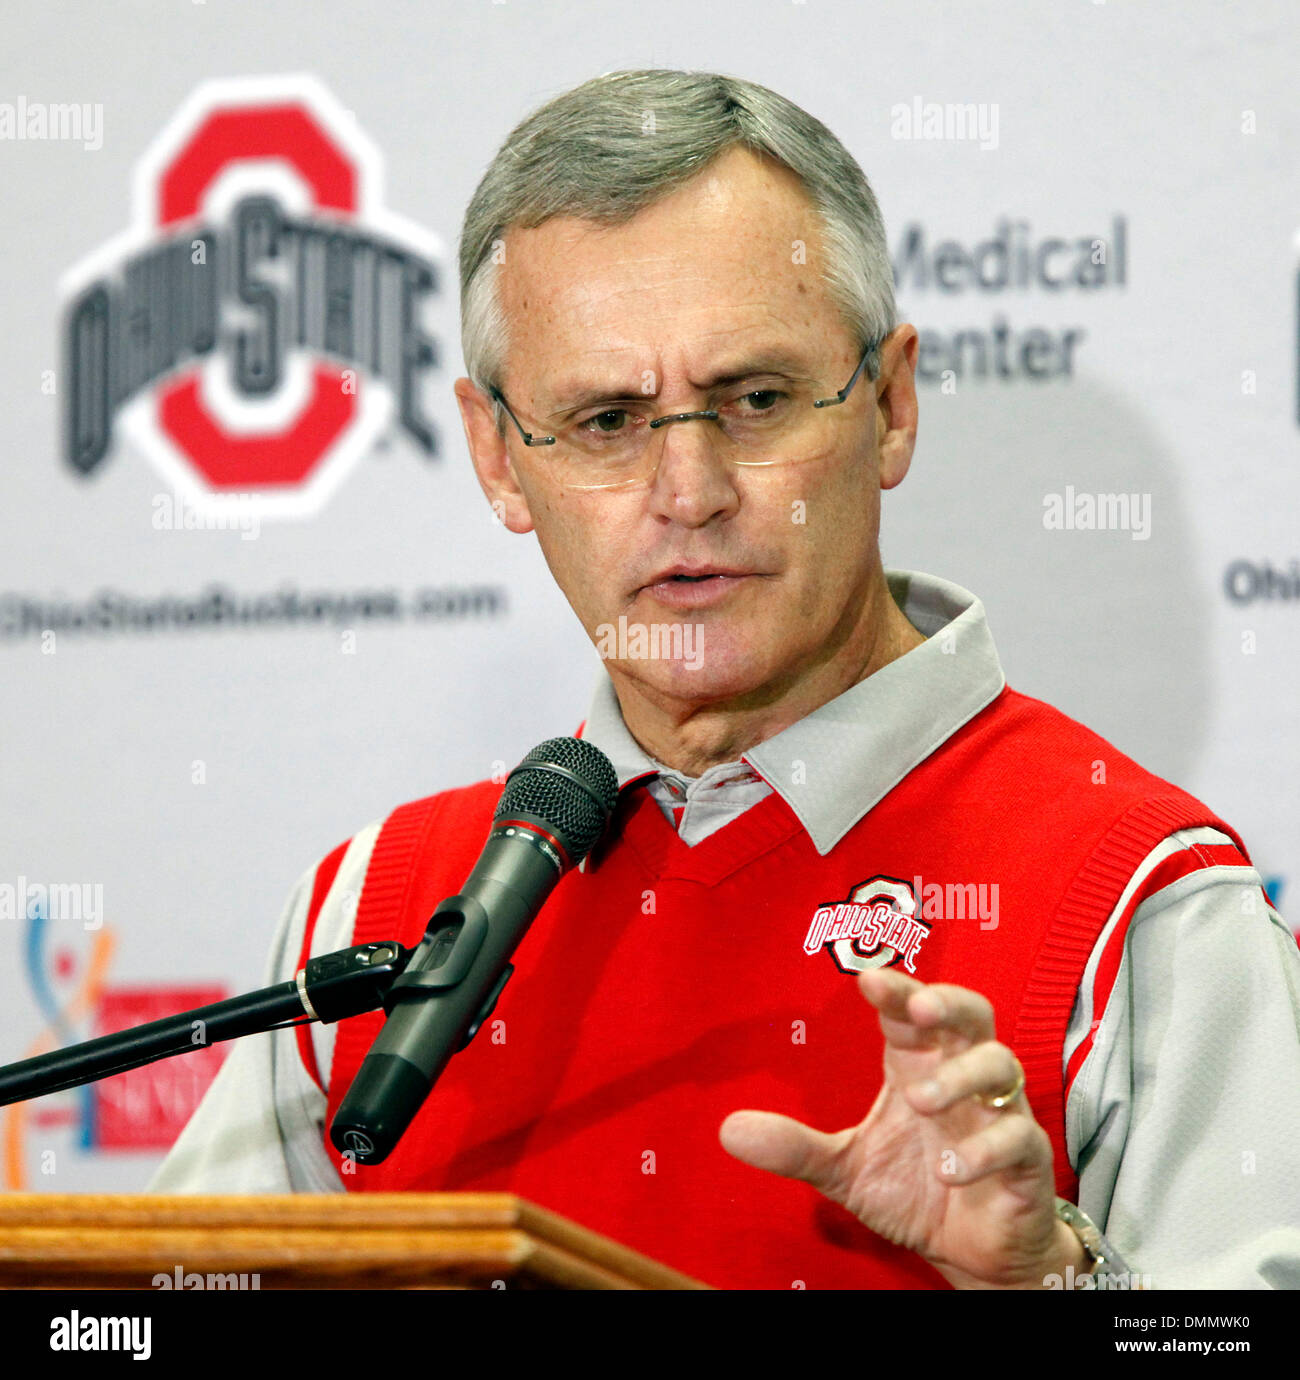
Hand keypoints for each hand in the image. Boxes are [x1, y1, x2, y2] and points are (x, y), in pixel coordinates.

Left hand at [718, 966, 1091, 1288]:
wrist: (973, 1252)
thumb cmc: (915, 1190)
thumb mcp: (845, 1169)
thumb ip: (795, 1147)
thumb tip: (728, 1129)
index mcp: (919, 1066)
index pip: (911, 1013)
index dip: (896, 991)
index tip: (869, 981)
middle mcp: (963, 1078)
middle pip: (972, 1015)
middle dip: (948, 1002)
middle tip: (919, 1009)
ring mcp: (999, 1114)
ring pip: (1001, 1067)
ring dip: (962, 1077)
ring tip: (920, 1101)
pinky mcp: (1026, 1161)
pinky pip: (1019, 1138)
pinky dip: (987, 1148)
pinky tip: (951, 1169)